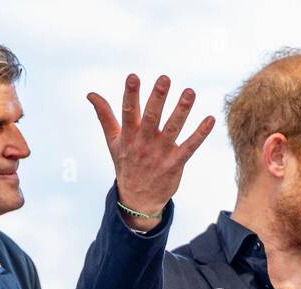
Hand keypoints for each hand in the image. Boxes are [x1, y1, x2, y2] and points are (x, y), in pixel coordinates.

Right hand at [87, 74, 214, 230]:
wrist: (138, 199)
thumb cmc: (126, 164)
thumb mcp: (113, 141)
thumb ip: (104, 116)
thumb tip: (90, 94)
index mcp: (128, 136)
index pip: (128, 112)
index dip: (130, 94)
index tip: (133, 77)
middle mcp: (144, 143)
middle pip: (151, 117)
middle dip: (157, 98)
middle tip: (164, 79)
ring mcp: (160, 154)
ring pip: (172, 129)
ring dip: (181, 110)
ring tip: (190, 92)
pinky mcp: (175, 163)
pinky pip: (190, 147)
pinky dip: (200, 134)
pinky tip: (210, 119)